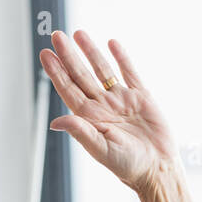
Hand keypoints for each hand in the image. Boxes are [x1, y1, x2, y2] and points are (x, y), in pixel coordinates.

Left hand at [39, 30, 177, 193]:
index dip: (56, 71)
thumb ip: (80, 131)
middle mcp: (101, 106)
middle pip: (81, 75)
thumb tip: (55, 122)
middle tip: (57, 35)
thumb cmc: (126, 165)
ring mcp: (120, 100)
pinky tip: (111, 44)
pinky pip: (129, 73)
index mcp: (88, 118)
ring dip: (91, 52)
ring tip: (79, 33)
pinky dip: (121, 58)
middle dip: (68, 55)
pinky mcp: (141, 97)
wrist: (156, 167)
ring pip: (102, 70)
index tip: (45, 54)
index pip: (68, 89)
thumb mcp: (100, 149)